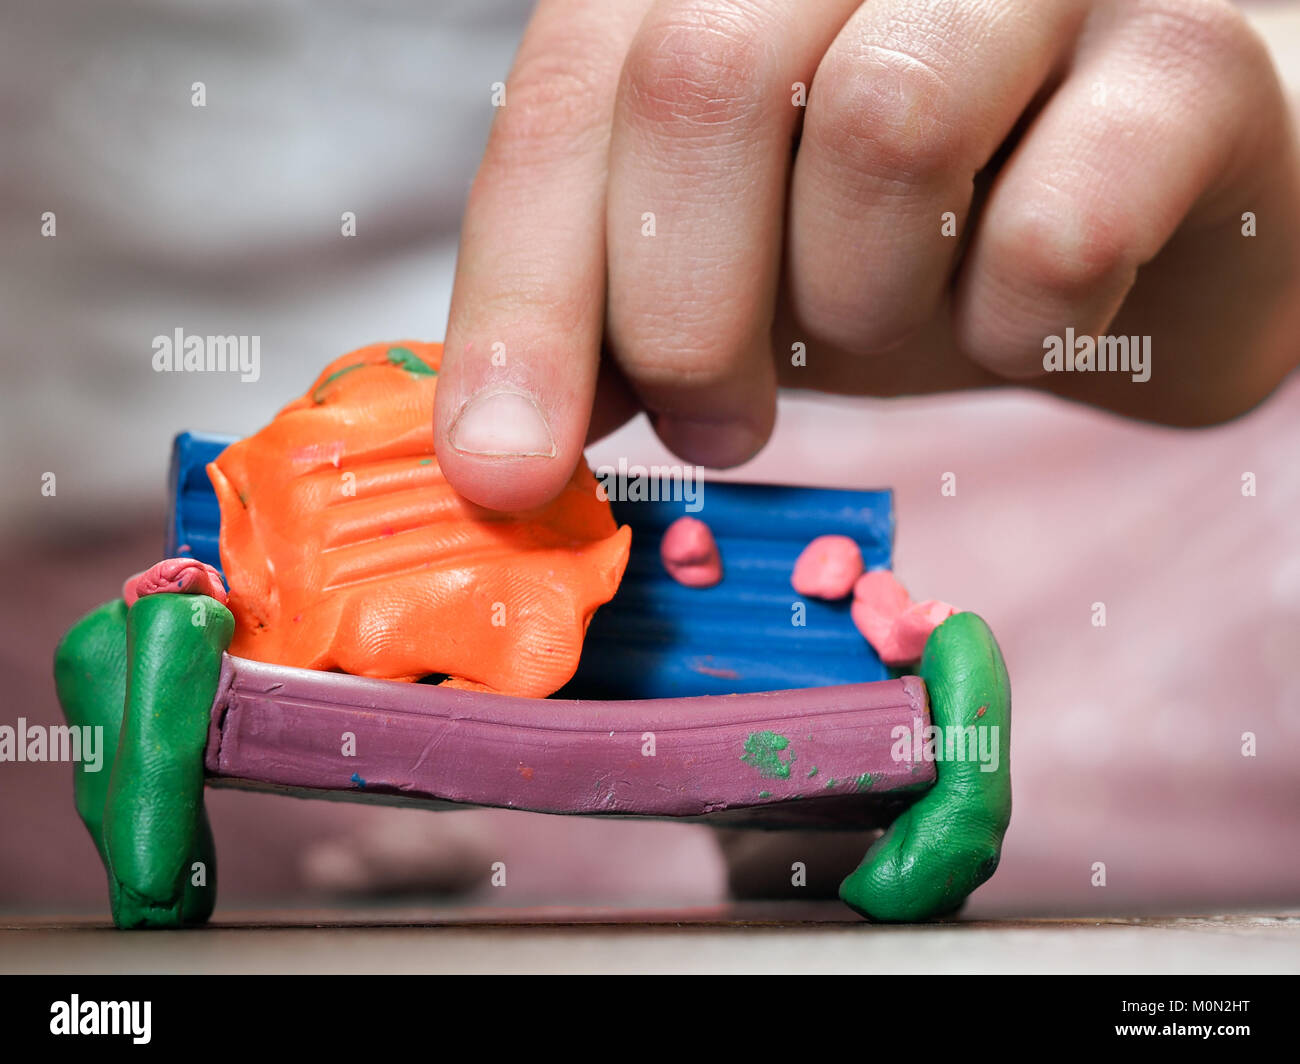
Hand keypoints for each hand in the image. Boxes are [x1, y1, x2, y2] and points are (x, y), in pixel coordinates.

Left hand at [433, 0, 1299, 510]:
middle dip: (681, 314)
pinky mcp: (1187, 62)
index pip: (571, 89)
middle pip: (700, 81)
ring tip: (892, 322)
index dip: (521, 293)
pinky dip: (1018, 330)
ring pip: (882, 126)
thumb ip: (611, 308)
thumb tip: (502, 442)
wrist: (1146, 219)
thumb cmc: (917, 236)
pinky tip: (1034, 320)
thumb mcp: (736, 266)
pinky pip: (1058, 230)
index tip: (500, 473)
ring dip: (858, 306)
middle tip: (715, 427)